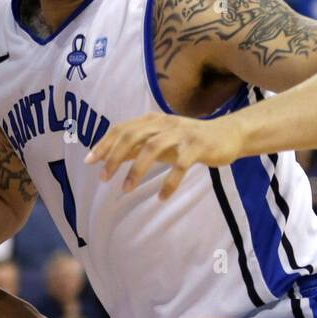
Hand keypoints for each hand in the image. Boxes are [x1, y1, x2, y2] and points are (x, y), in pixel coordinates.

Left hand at [85, 111, 244, 200]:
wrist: (227, 135)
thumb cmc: (188, 140)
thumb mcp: (160, 141)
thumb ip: (137, 146)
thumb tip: (109, 156)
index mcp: (153, 120)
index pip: (122, 128)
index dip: (104, 143)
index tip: (89, 161)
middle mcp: (164, 123)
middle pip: (132, 136)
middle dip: (114, 156)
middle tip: (103, 178)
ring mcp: (182, 134)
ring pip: (152, 148)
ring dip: (136, 170)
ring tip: (126, 189)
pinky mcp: (198, 147)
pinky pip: (180, 165)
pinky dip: (169, 182)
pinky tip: (162, 198)